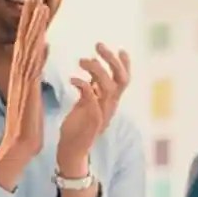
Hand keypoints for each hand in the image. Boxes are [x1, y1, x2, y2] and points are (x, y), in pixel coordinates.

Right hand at [0, 0, 51, 189]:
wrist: (19, 143)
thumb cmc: (27, 120)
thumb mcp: (34, 88)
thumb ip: (37, 67)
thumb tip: (45, 48)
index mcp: (22, 73)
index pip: (26, 42)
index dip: (31, 23)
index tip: (36, 5)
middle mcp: (19, 74)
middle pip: (24, 41)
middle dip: (30, 19)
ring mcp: (22, 82)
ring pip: (28, 51)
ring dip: (34, 30)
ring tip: (39, 11)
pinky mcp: (28, 92)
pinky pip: (33, 70)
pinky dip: (38, 55)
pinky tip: (44, 42)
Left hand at [57, 44, 131, 169]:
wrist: (72, 151)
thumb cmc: (77, 127)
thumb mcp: (85, 104)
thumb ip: (91, 90)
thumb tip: (91, 75)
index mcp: (110, 102)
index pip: (124, 80)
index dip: (125, 65)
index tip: (121, 50)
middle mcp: (110, 106)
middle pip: (120, 79)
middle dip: (112, 60)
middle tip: (99, 45)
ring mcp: (103, 113)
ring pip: (108, 87)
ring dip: (97, 70)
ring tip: (81, 60)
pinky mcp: (93, 120)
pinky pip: (92, 99)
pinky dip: (84, 86)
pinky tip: (73, 79)